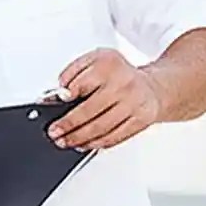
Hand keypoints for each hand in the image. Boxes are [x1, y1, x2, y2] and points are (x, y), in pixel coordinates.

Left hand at [48, 48, 163, 150]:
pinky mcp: (141, 120)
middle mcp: (123, 84)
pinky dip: (97, 143)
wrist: (151, 86)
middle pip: (89, 110)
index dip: (67, 94)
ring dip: (79, 138)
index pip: (82, 83)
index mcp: (108, 65)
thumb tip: (58, 92)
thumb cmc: (118, 75)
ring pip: (101, 127)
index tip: (57, 101)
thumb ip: (72, 72)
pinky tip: (84, 144)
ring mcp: (133, 103)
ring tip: (65, 141)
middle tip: (55, 131)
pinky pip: (115, 136)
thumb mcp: (93, 60)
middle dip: (68, 124)